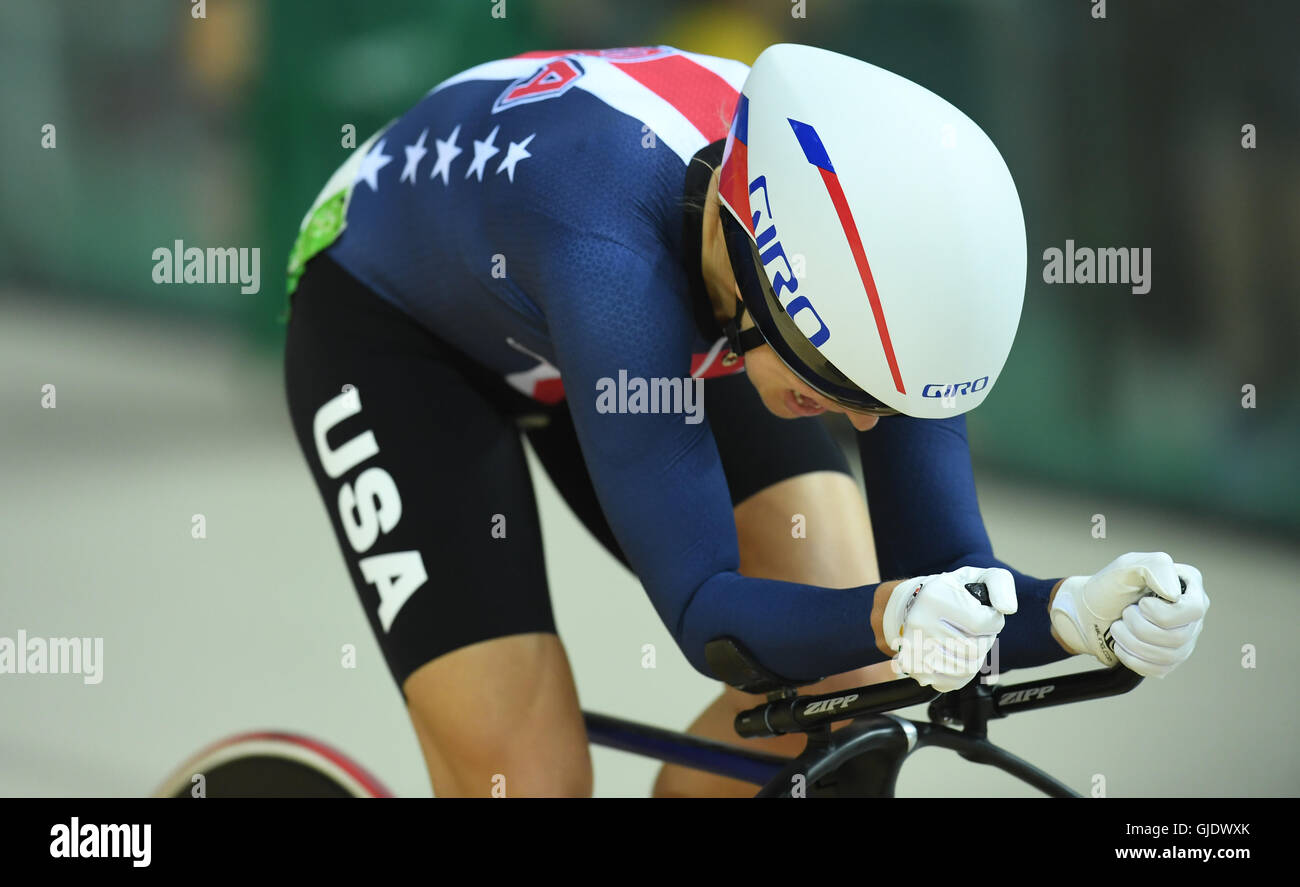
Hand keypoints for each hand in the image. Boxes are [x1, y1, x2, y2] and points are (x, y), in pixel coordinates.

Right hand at [883, 566, 1016, 691]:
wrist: (916, 604)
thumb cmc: (951, 592)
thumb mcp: (977, 576)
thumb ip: (999, 584)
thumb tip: (1007, 608)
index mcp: (935, 597)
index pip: (982, 623)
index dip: (994, 622)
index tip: (987, 615)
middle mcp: (920, 622)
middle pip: (975, 648)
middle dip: (985, 640)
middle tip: (977, 629)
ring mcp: (915, 647)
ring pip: (966, 668)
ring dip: (975, 656)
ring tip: (966, 640)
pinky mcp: (915, 667)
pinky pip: (953, 681)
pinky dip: (962, 672)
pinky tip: (956, 655)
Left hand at [1050, 552, 1208, 676]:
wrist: (1087, 613)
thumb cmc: (1108, 587)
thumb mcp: (1126, 566)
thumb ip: (1155, 567)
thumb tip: (1175, 595)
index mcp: (1188, 586)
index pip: (1194, 610)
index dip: (1162, 613)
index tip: (1140, 603)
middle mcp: (1192, 614)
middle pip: (1179, 636)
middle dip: (1140, 627)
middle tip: (1124, 614)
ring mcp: (1184, 639)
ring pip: (1169, 656)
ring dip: (1132, 642)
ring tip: (1118, 627)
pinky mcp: (1169, 659)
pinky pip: (1160, 670)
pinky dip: (1133, 659)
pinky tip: (1122, 645)